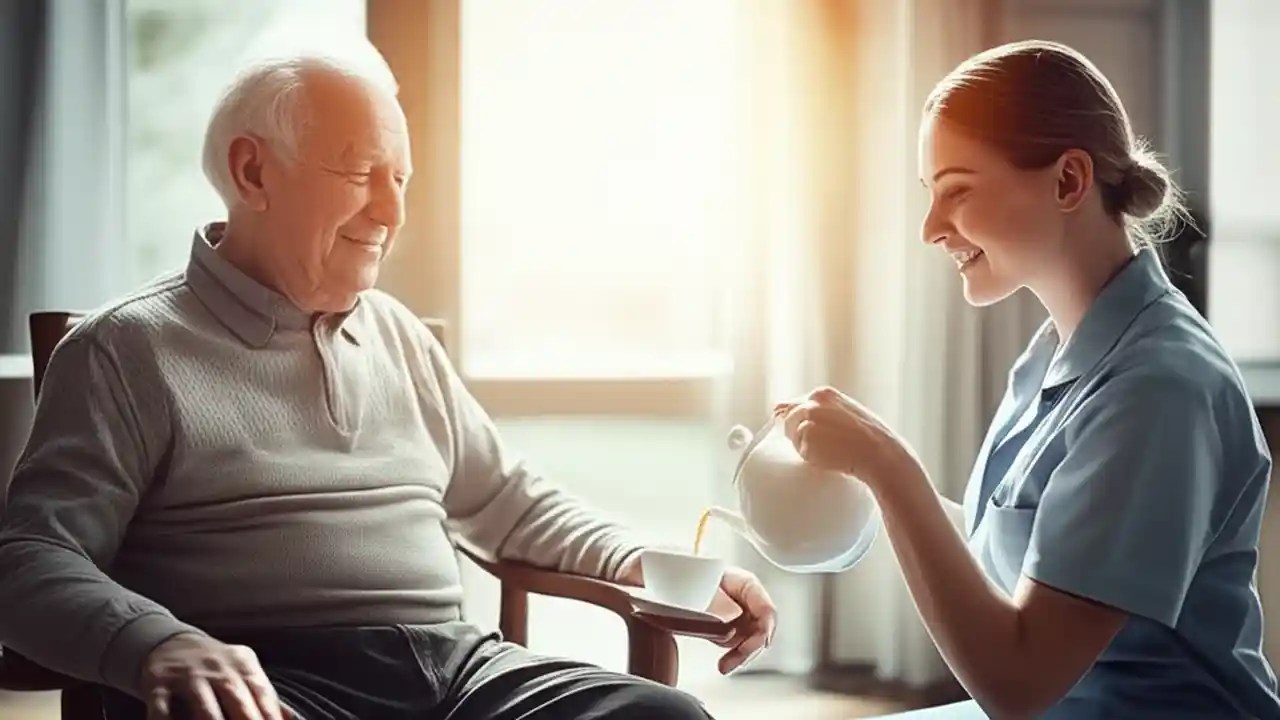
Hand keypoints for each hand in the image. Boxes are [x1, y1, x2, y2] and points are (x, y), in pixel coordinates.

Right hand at [140, 633, 293, 719]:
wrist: (170, 643)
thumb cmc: (215, 667)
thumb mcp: (242, 672)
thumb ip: (264, 695)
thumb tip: (290, 717)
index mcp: (243, 665)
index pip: (263, 694)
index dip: (270, 716)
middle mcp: (218, 668)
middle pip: (238, 701)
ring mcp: (188, 676)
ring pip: (205, 709)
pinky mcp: (159, 684)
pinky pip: (163, 710)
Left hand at [617, 556, 776, 673]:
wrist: (637, 575)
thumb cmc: (655, 567)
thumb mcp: (670, 575)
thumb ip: (692, 591)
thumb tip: (720, 612)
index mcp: (729, 576)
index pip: (759, 597)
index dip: (764, 621)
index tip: (759, 641)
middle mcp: (734, 593)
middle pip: (759, 621)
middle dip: (752, 645)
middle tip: (732, 663)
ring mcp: (728, 610)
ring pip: (750, 635)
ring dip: (744, 654)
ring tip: (725, 667)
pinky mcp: (718, 625)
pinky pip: (735, 642)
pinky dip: (735, 656)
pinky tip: (723, 664)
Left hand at [775, 386, 916, 488]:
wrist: (880, 453)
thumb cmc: (868, 438)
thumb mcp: (845, 413)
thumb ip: (820, 409)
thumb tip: (780, 409)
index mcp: (823, 393)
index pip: (793, 405)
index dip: (799, 422)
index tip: (812, 433)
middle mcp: (812, 401)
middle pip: (787, 419)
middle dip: (798, 433)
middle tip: (826, 444)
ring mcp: (808, 418)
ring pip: (792, 436)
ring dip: (805, 445)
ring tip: (831, 449)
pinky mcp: (807, 438)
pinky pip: (800, 452)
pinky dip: (812, 458)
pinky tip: (831, 456)